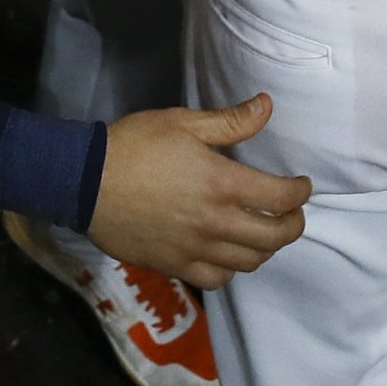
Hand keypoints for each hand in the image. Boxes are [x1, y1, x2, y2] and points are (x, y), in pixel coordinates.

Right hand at [88, 94, 310, 289]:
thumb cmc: (134, 145)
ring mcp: (196, 250)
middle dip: (293, 224)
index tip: (301, 185)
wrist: (84, 180)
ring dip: (267, 248)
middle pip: (275, 237)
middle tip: (292, 212)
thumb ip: (230, 121)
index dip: (300, 192)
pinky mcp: (175, 266)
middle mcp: (216, 223)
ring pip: (250, 261)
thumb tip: (267, 106)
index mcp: (222, 184)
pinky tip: (229, 254)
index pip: (281, 197)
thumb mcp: (182, 123)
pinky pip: (218, 279)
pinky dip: (232, 269)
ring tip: (264, 232)